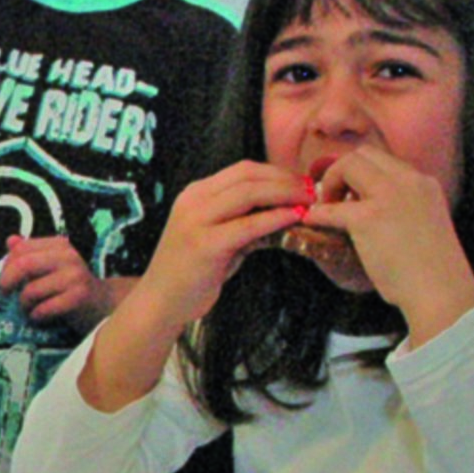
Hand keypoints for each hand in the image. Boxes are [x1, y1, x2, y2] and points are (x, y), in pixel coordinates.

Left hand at [0, 235, 109, 325]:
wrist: (101, 304)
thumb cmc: (69, 285)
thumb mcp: (50, 266)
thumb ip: (30, 254)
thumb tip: (11, 240)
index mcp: (59, 245)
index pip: (21, 249)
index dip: (6, 266)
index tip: (5, 280)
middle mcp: (68, 256)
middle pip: (23, 265)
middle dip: (7, 282)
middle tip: (6, 295)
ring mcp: (75, 276)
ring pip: (31, 290)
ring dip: (24, 305)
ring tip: (29, 309)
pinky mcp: (79, 298)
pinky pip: (44, 308)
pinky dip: (36, 316)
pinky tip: (40, 316)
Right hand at [128, 160, 307, 330]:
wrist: (160, 302)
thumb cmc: (190, 273)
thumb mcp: (216, 238)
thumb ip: (243, 222)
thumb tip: (284, 213)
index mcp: (194, 194)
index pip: (242, 170)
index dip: (277, 172)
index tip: (301, 182)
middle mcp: (193, 201)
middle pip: (248, 176)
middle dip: (286, 180)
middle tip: (313, 190)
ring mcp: (196, 221)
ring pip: (249, 193)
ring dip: (285, 194)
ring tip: (310, 202)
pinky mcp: (206, 245)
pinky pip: (249, 225)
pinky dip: (275, 218)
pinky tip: (295, 218)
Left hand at [299, 147, 473, 338]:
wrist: (440, 291)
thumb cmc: (431, 269)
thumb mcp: (423, 223)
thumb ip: (401, 207)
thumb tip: (365, 206)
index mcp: (424, 183)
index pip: (383, 159)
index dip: (360, 172)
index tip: (351, 195)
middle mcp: (409, 182)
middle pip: (362, 154)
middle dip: (341, 171)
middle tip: (334, 199)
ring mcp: (390, 197)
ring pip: (348, 166)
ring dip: (330, 184)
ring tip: (329, 209)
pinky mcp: (369, 219)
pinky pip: (331, 207)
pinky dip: (318, 213)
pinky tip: (312, 222)